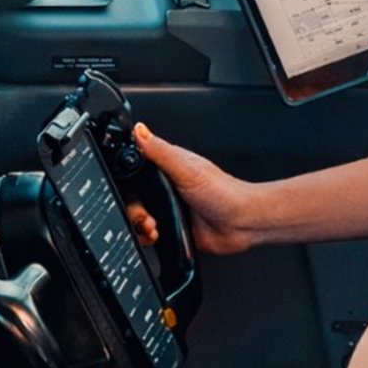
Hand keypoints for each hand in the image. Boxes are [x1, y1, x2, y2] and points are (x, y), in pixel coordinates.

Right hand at [125, 122, 263, 254]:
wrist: (242, 224)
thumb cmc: (225, 192)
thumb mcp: (187, 169)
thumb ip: (160, 151)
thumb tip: (139, 130)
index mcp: (167, 167)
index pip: (135, 167)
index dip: (125, 179)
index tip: (127, 190)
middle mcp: (166, 187)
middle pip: (132, 196)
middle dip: (133, 209)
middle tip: (145, 215)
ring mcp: (168, 208)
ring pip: (138, 216)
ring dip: (139, 225)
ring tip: (152, 227)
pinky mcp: (171, 227)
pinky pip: (149, 234)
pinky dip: (147, 237)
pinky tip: (155, 236)